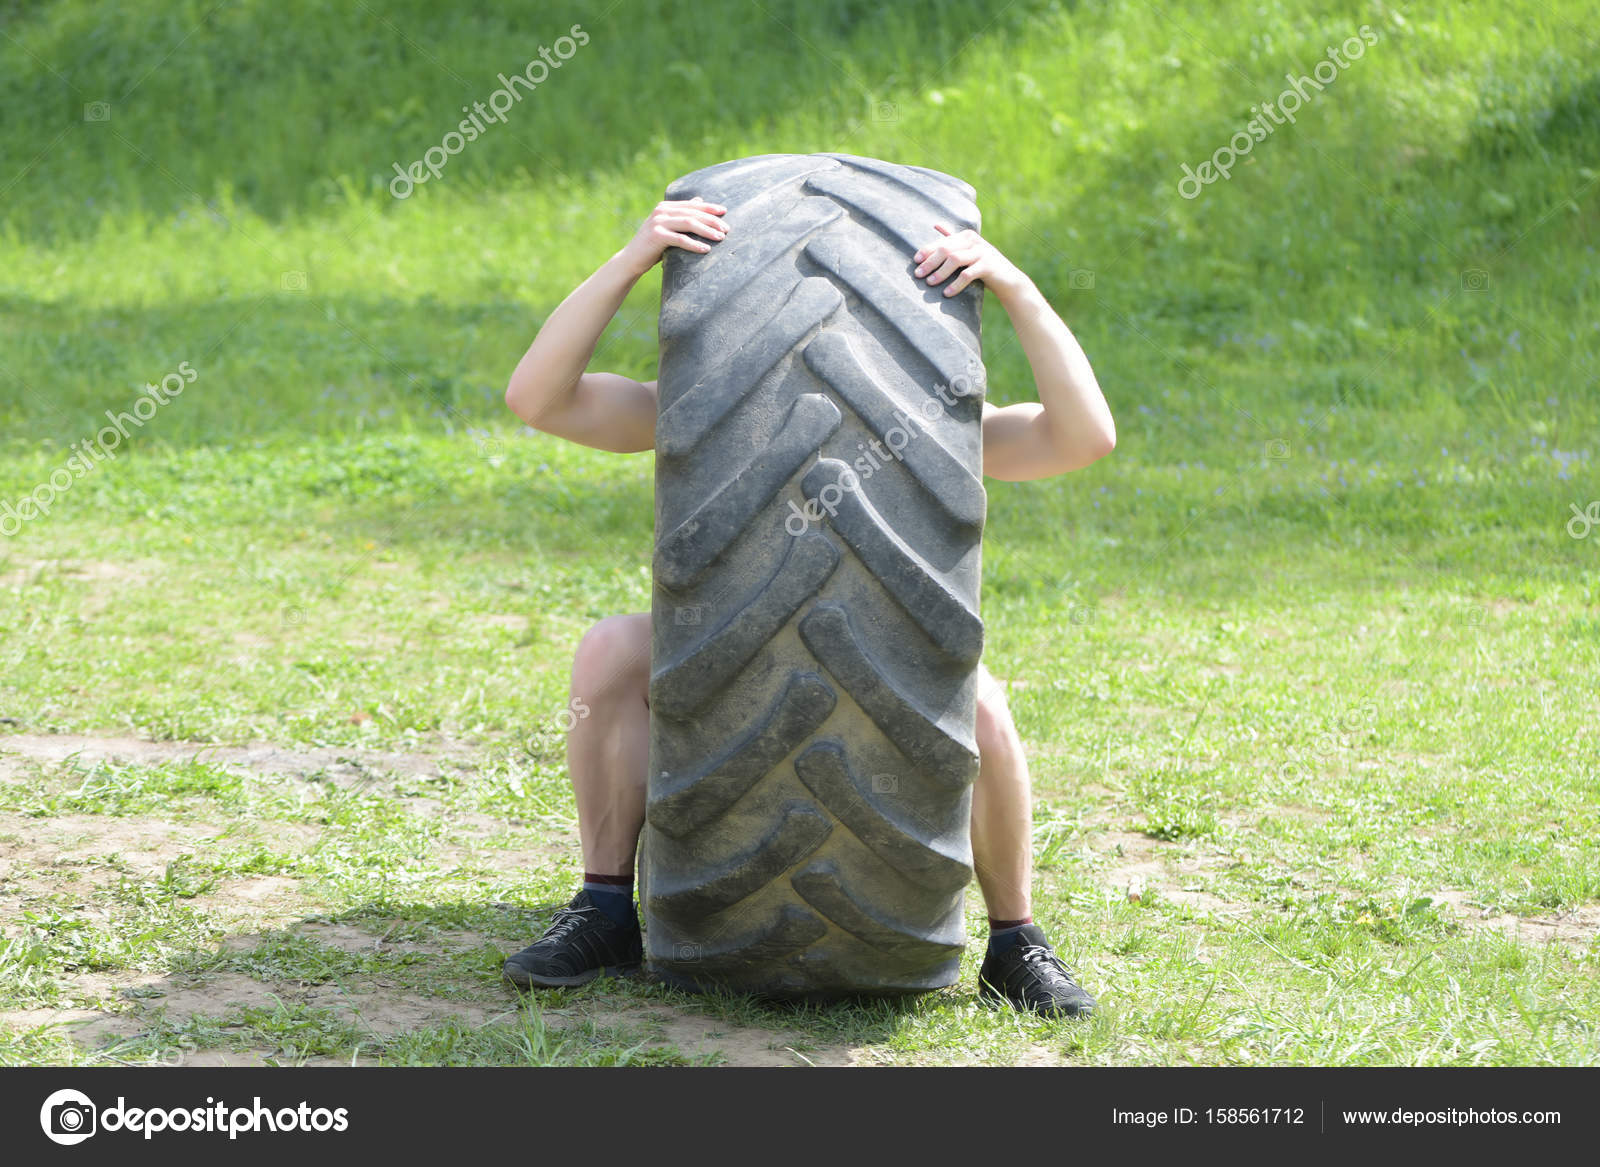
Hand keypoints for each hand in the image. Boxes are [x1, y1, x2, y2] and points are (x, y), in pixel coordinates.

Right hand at [618, 197, 727, 275]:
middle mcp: (661, 211)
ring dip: (707, 230)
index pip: (692, 205)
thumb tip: (699, 200)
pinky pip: (680, 239)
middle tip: (727, 229)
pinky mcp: (657, 236)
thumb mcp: (668, 227)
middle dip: (712, 220)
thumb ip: (681, 215)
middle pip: (693, 213)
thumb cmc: (653, 245)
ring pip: (689, 223)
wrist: (632, 259)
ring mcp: (658, 222)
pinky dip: (694, 244)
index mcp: (665, 207)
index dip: (709, 207)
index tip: (724, 211)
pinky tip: (706, 249)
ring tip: (720, 238)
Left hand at [912, 223, 1026, 298]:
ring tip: (930, 283)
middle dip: (930, 262)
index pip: (942, 242)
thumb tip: (936, 224)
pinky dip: (956, 284)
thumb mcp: (968, 251)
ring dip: (940, 272)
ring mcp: (982, 252)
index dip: (927, 251)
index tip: (915, 261)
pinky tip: (947, 293)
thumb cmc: (983, 266)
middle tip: (918, 275)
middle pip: (946, 249)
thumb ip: (953, 239)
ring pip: (955, 259)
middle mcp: (974, 241)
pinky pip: (968, 274)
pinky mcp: (988, 265)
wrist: (1008, 280)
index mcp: (966, 236)